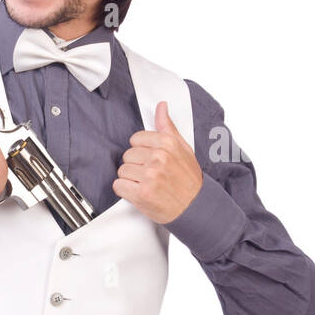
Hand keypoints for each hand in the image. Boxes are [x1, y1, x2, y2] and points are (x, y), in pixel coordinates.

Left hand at [114, 100, 201, 222]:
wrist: (195, 207)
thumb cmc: (189, 180)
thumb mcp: (183, 149)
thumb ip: (168, 127)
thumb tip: (161, 106)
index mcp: (167, 144)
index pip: (135, 139)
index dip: (141, 151)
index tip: (150, 160)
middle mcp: (158, 158)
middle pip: (127, 155)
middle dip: (136, 165)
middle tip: (150, 175)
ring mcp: (149, 176)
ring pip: (122, 171)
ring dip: (130, 179)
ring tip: (146, 184)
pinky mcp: (142, 193)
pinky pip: (118, 186)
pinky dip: (126, 191)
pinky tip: (139, 192)